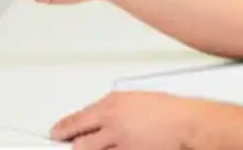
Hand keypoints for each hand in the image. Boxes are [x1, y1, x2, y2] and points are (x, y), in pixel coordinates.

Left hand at [51, 91, 211, 148]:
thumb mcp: (133, 98)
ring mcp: (121, 146)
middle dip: (74, 145)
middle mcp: (112, 126)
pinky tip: (113, 149)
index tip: (56, 133)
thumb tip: (99, 115)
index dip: (62, 129)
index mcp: (110, 106)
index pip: (76, 120)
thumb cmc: (167, 109)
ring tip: (95, 146)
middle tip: (69, 144)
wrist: (187, 124)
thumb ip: (112, 108)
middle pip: (81, 143)